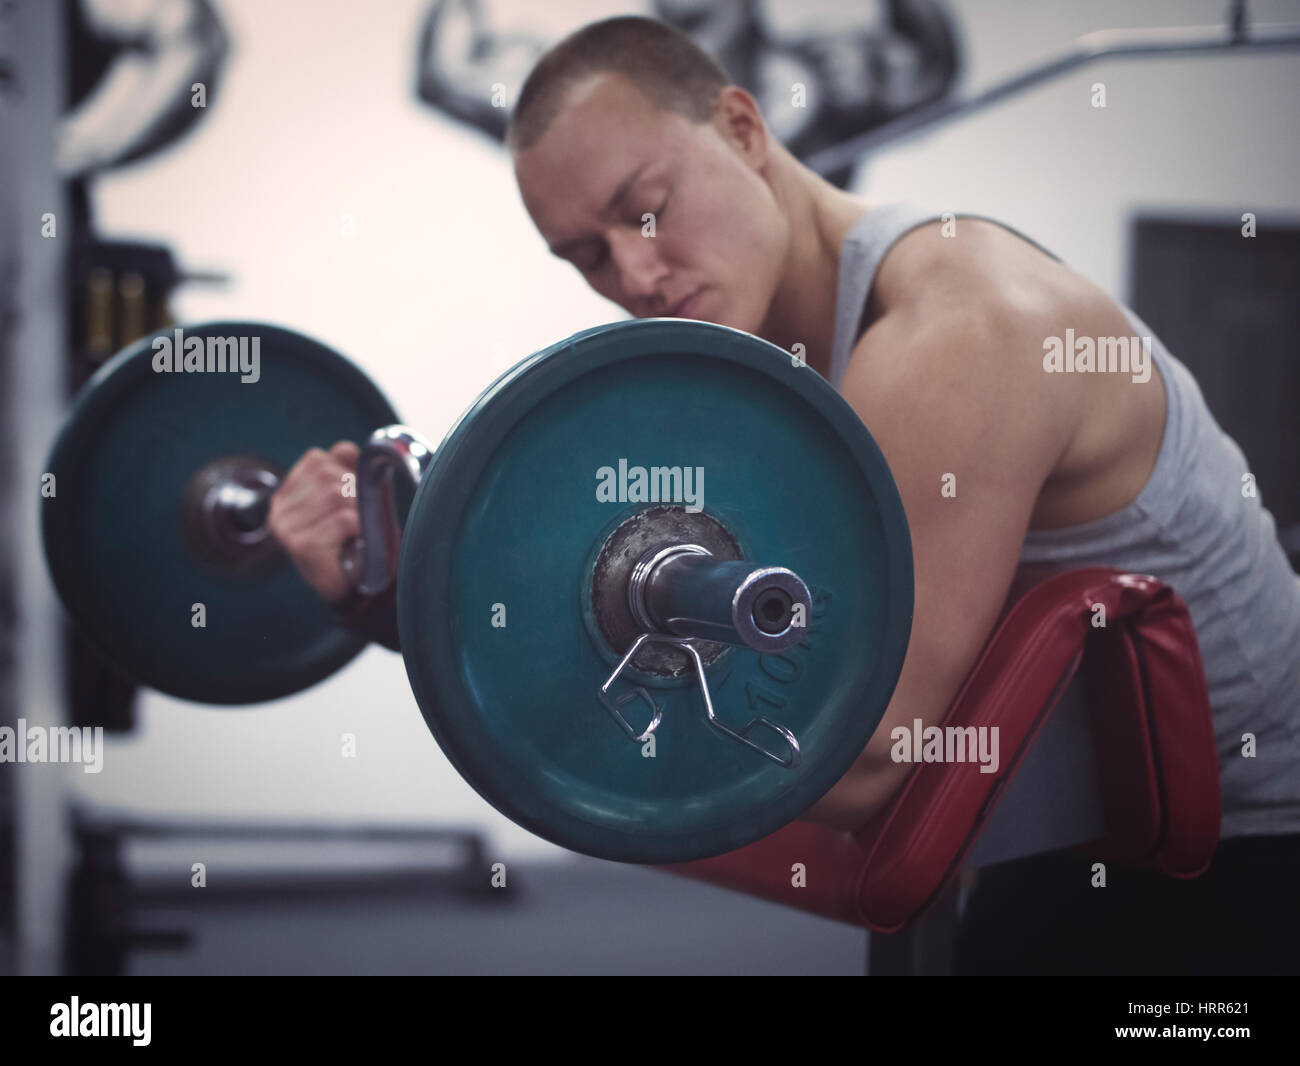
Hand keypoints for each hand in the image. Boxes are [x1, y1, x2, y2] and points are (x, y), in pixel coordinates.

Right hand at [267, 441, 360, 603]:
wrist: (352, 587)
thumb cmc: (353, 538)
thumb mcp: (350, 497)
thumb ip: (345, 469)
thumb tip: (345, 447)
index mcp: (287, 491)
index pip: (317, 458)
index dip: (345, 468)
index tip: (356, 490)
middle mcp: (279, 507)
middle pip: (327, 474)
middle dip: (355, 489)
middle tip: (363, 513)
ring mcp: (286, 527)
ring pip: (335, 495)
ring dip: (359, 508)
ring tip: (362, 526)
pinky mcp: (300, 545)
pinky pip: (342, 519)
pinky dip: (360, 526)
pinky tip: (359, 538)